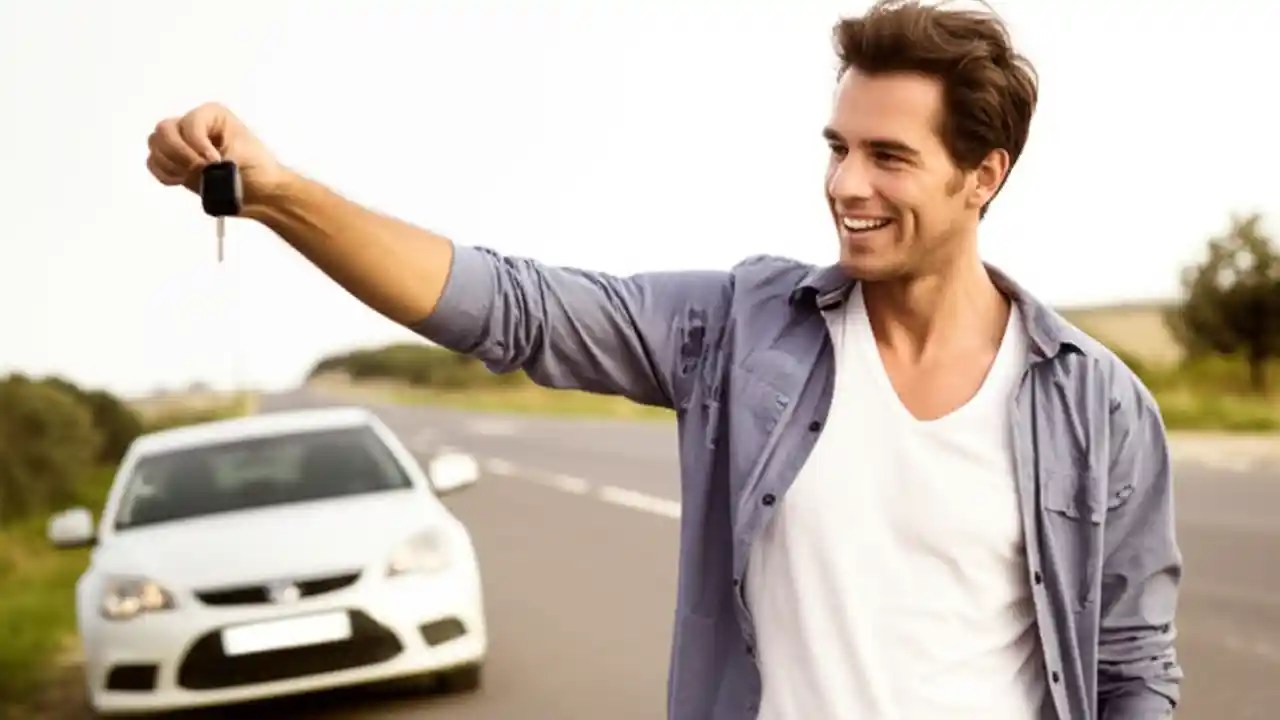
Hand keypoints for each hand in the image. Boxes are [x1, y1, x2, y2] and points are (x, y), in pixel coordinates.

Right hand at [145, 102, 285, 208]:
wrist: (260, 192)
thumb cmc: (258, 169)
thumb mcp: (242, 156)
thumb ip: (214, 158)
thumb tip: (198, 170)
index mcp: (212, 115)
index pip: (189, 123)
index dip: (197, 144)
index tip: (214, 161)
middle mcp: (193, 124)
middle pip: (165, 130)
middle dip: (179, 153)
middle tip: (198, 170)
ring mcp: (182, 142)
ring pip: (156, 145)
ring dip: (171, 163)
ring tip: (193, 175)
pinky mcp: (176, 161)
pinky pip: (154, 162)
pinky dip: (164, 172)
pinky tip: (182, 179)